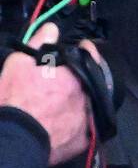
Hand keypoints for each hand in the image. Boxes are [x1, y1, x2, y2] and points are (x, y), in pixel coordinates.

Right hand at [0, 24, 91, 165]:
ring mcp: (88, 118)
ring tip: (62, 102)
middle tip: (65, 80)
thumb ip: (39, 44)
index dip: (86, 50)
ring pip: (90, 104)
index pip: (90, 56)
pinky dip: (76, 122)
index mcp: (75, 76)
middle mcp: (88, 96)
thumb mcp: (20, 64)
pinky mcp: (84, 139)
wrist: (16, 137)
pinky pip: (85, 127)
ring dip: (81, 100)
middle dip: (82, 78)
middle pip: (92, 81)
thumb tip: (52, 28)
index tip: (84, 47)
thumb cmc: (15, 98)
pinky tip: (64, 121)